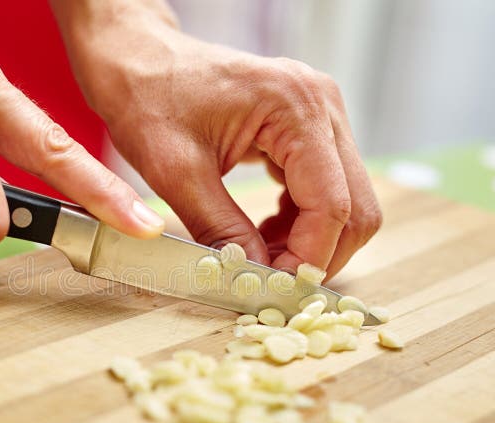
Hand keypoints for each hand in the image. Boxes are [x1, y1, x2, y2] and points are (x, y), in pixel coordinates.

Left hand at [53, 2, 381, 278]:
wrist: (139, 60)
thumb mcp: (176, 172)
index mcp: (295, 107)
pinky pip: (325, 188)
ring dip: (309, 240)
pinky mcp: (308, 127)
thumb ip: (221, 228)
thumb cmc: (149, 99)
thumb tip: (255, 278)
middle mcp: (321, 105)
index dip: (308, 258)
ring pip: (346, 201)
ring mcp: (320, 114)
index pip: (332, 204)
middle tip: (270, 282)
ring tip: (259, 257)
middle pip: (356, 206)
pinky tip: (262, 234)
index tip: (275, 290)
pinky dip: (301, 221)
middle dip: (316, 254)